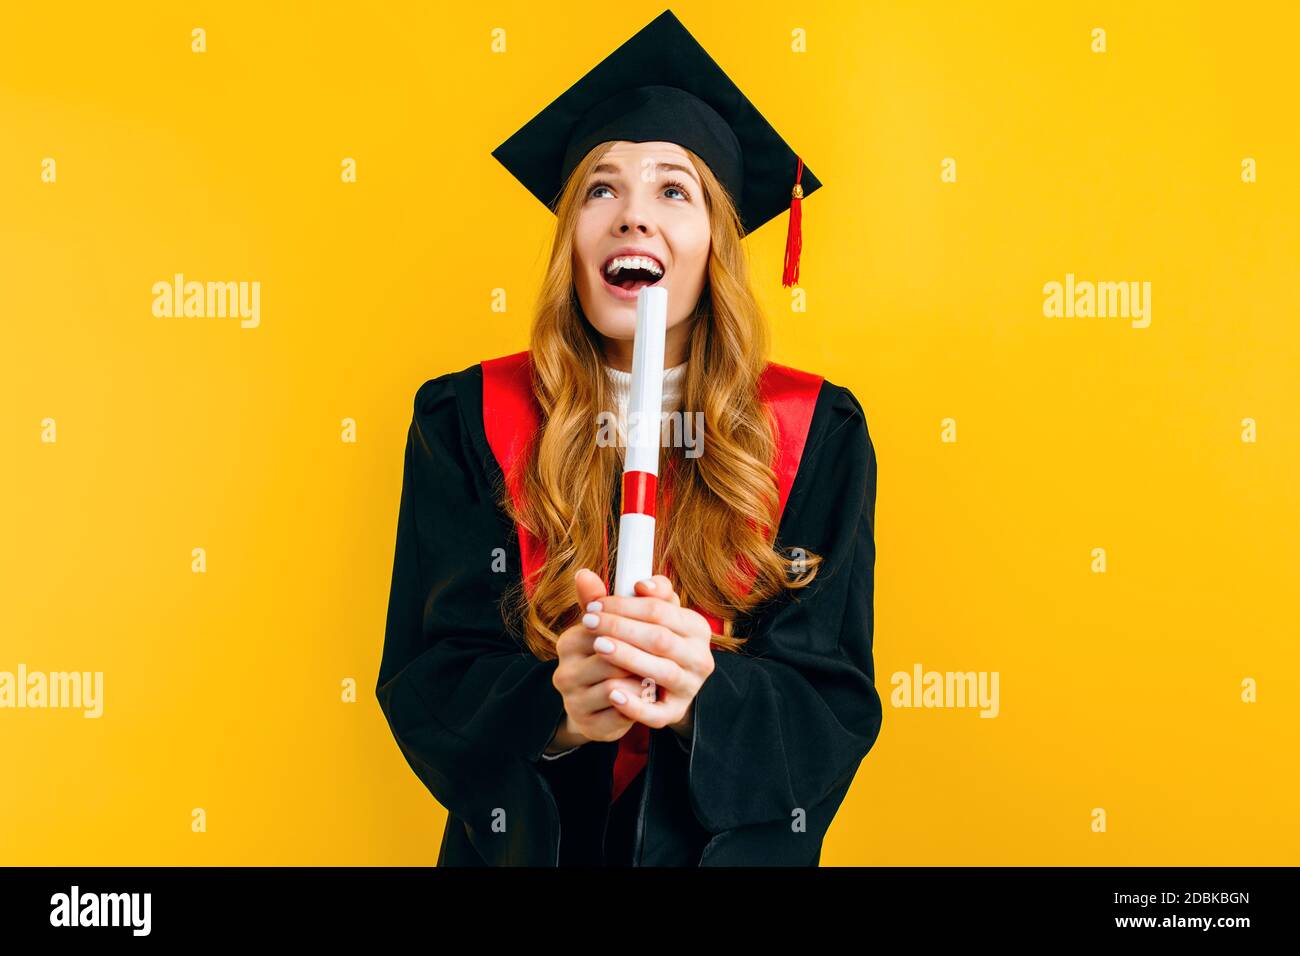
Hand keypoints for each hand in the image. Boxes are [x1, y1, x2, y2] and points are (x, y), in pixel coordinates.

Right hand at [547, 569, 647, 749]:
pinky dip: (636, 706)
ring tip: (657, 673)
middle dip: (639, 651)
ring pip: (614, 686)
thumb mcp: (621, 625)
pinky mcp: (590, 727)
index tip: (660, 622)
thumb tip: (616, 578)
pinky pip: (618, 717)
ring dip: (640, 679)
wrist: (600, 705)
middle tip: (666, 650)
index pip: (602, 627)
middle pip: (609, 656)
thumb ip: (629, 600)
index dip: (634, 623)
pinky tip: (648, 696)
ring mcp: (574, 702)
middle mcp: (565, 672)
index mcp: (569, 642)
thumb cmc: (615, 655)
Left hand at [580, 574, 714, 738]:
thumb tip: (626, 581)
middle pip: (660, 638)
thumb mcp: (644, 615)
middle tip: (589, 623)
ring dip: (629, 658)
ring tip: (598, 647)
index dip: (625, 606)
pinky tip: (612, 694)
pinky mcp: (676, 712)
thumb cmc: (648, 639)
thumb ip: (630, 595)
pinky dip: (636, 705)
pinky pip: (657, 713)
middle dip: (621, 628)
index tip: (594, 606)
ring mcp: (690, 687)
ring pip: (663, 671)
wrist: (658, 684)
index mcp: (696, 627)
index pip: (659, 610)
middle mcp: (700, 657)